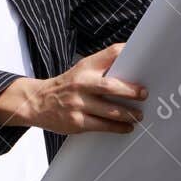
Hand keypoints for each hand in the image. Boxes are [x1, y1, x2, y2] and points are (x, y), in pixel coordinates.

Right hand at [0, 43, 146, 134]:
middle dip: (130, 91)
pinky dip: (118, 127)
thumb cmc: (67, 85)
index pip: (110, 54)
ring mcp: (78, 104)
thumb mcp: (81, 70)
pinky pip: (102, 126)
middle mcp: (82, 84)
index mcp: (85, 67)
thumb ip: (103, 67)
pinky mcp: (77, 122)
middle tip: (144, 94)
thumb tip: (132, 69)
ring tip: (139, 115)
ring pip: (109, 110)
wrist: (37, 102)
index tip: (143, 57)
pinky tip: (127, 127)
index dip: (127, 52)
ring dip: (128, 114)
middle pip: (110, 86)